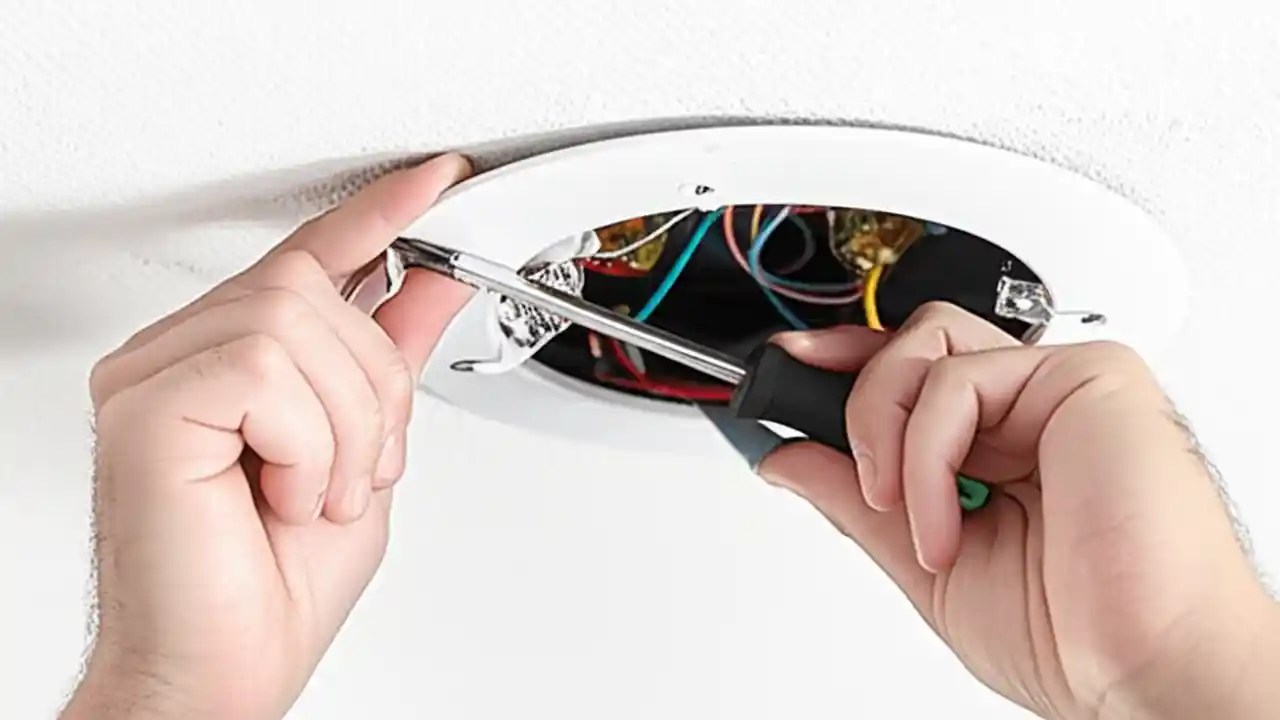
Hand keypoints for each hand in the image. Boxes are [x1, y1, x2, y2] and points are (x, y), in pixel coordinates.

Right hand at [62, 155, 474, 719]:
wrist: (222, 673)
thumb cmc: (272, 586)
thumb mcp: (368, 452)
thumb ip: (392, 359)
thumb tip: (435, 278)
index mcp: (230, 359)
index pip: (310, 257)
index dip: (379, 215)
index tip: (438, 182)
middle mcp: (181, 353)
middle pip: (314, 286)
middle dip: (376, 387)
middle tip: (360, 470)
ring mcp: (152, 372)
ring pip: (298, 319)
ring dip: (348, 424)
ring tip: (317, 492)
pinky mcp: (144, 402)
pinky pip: (267, 367)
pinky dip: (309, 442)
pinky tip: (281, 492)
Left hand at [758, 304, 1279, 719]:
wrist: (1146, 669)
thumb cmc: (1073, 633)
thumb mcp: (924, 563)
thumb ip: (857, 501)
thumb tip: (787, 456)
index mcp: (999, 448)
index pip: (913, 376)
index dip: (845, 367)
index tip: (785, 372)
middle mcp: (1029, 411)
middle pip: (914, 342)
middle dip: (849, 383)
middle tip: (814, 428)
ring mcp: (1059, 389)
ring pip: (927, 345)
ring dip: (884, 430)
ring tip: (900, 511)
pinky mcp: (1090, 376)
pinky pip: (960, 378)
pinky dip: (925, 453)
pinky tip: (941, 521)